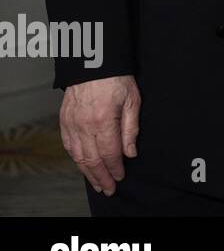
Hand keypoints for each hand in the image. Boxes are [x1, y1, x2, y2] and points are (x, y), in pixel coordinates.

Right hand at [59, 75, 140, 194]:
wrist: (93, 62)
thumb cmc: (116, 79)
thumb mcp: (133, 100)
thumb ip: (131, 128)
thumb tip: (130, 153)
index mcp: (104, 121)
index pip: (109, 153)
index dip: (115, 168)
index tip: (121, 177)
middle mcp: (84, 126)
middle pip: (92, 160)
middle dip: (101, 177)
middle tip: (108, 188)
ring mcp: (72, 123)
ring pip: (78, 155)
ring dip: (87, 172)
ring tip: (96, 183)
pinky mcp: (64, 120)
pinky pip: (68, 145)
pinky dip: (75, 158)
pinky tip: (82, 164)